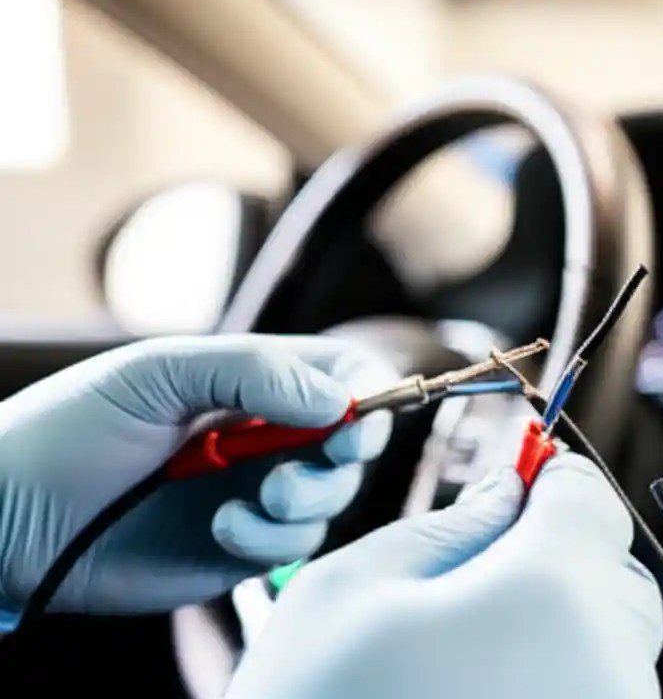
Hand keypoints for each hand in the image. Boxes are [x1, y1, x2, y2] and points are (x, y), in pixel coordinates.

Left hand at [0, 334, 397, 617]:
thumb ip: (252, 372)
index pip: (342, 377)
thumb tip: (338, 403)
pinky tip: (223, 529)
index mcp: (253, 382)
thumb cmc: (70, 428)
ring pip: (332, 499)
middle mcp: (266, 435)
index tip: (356, 423)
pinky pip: (293, 547)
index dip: (368, 396)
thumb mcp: (159, 374)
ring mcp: (256, 493)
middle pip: (354, 442)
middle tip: (308, 466)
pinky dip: (270, 540)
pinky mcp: (241, 549)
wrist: (8, 517)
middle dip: (344, 457)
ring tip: (255, 499)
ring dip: (307, 500)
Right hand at [225, 454, 662, 698]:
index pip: (591, 501)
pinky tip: (485, 693)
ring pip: (613, 644)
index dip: (549, 485)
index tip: (517, 492)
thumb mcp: (352, 591)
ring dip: (560, 629)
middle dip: (560, 560)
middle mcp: (609, 666)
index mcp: (551, 595)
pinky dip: (558, 680)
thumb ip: (455, 525)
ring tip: (471, 654)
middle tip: (480, 578)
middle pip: (615, 574)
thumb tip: (511, 491)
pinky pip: (599, 694)